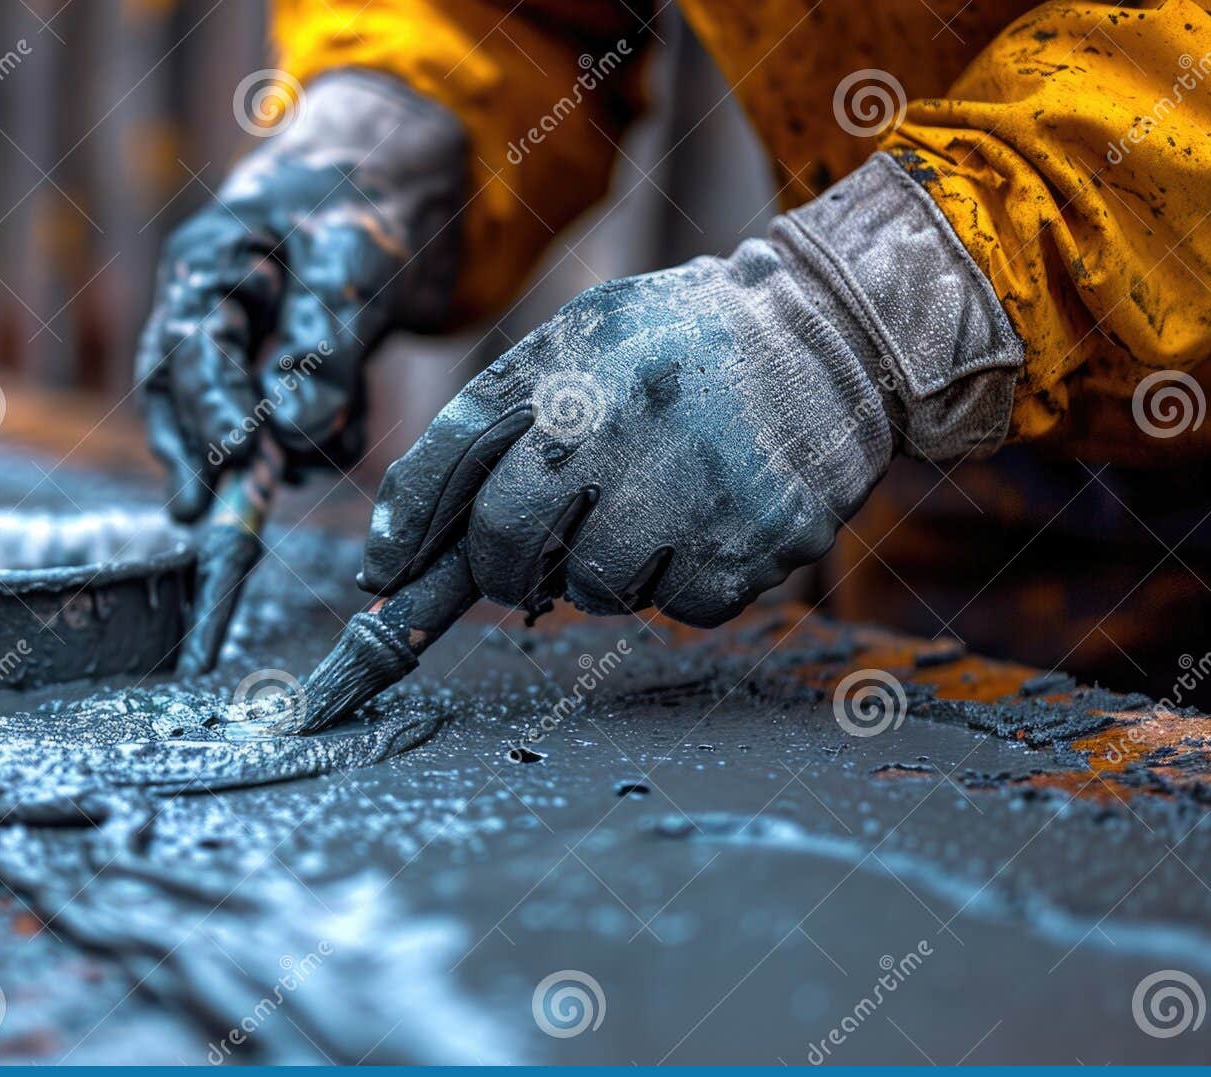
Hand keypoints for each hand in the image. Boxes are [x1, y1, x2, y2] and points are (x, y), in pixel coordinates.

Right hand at [136, 70, 466, 519]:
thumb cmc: (367, 200)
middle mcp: (213, 307)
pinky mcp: (288, 366)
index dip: (208, 410)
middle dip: (200, 455)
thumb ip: (325, 347)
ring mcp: (248, 341)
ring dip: (273, 450)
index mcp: (209, 266)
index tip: (237, 459)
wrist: (407, 177)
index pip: (190, 351)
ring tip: (311, 465)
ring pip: (236, 415)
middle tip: (207, 516)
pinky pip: (288, 418)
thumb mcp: (353, 263)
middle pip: (184, 395)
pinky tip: (348, 435)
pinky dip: (318, 436)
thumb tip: (295, 433)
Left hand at [360, 153, 1023, 625]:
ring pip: (590, 589)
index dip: (407, 526)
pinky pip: (672, 607)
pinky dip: (677, 582)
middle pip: (506, 547)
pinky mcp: (747, 548)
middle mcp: (616, 428)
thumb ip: (502, 419)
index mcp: (567, 366)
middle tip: (527, 559)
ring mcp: (683, 493)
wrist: (830, 334)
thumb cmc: (682, 349)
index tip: (379, 576)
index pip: (451, 454)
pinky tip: (709, 520)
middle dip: (503, 567)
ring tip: (653, 503)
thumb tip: (417, 543)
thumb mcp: (583, 340)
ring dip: (602, 569)